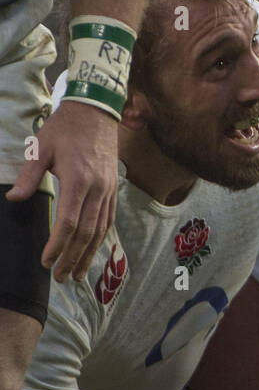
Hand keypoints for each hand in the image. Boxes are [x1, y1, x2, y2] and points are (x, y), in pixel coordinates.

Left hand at [6, 101, 117, 281]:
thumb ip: (29, 176)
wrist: (96, 111)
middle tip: (61, 278)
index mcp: (77, 179)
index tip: (46, 261)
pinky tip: (93, 251)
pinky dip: (100, 239)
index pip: (68, 222)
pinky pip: (108, 219)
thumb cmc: (65, 128)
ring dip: (88, 254)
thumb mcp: (42, 147)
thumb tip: (14, 199)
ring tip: (78, 274)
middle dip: (72, 258)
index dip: (57, 246)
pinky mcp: (113, 188)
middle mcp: (97, 188)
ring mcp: (108, 189)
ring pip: (100, 230)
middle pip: (86, 233)